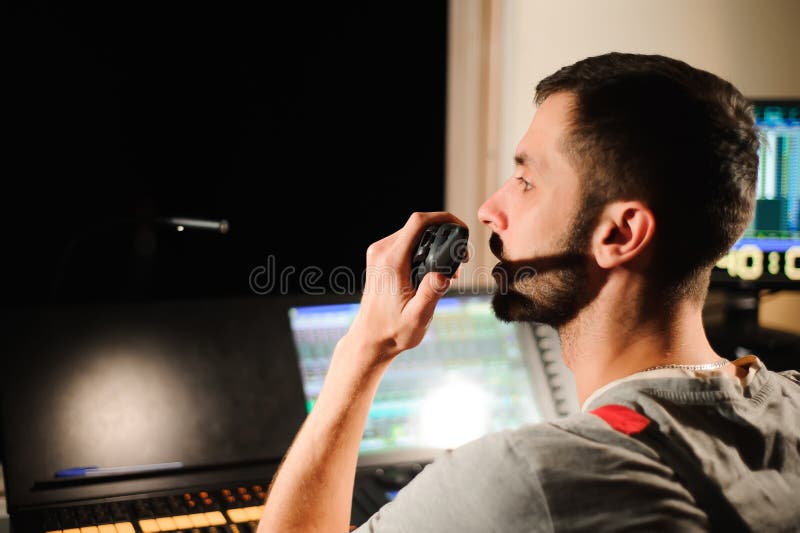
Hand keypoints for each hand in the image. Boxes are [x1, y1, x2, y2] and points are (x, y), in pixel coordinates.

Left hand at [346, 211, 467, 363]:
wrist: (370, 338)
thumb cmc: (393, 331)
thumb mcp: (417, 318)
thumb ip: (430, 295)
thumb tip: (443, 275)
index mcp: (392, 261)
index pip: (418, 223)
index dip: (443, 218)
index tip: (461, 228)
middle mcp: (382, 251)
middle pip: (418, 226)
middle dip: (444, 236)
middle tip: (461, 261)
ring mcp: (379, 253)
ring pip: (413, 234)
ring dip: (435, 244)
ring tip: (449, 272)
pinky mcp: (380, 258)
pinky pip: (406, 243)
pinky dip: (423, 250)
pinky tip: (433, 273)